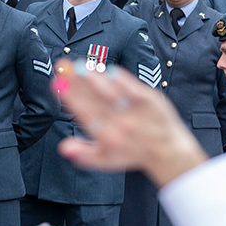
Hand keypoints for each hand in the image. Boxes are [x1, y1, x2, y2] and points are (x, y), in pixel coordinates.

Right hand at [52, 58, 207, 187]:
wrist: (167, 150)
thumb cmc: (131, 153)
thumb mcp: (104, 160)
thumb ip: (82, 153)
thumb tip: (64, 148)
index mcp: (109, 137)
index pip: (85, 113)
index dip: (71, 98)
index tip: (58, 84)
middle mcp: (122, 124)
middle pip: (95, 99)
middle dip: (77, 82)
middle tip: (62, 68)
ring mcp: (136, 111)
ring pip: (111, 91)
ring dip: (94, 77)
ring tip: (78, 65)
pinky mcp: (150, 100)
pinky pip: (131, 86)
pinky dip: (117, 77)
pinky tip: (104, 69)